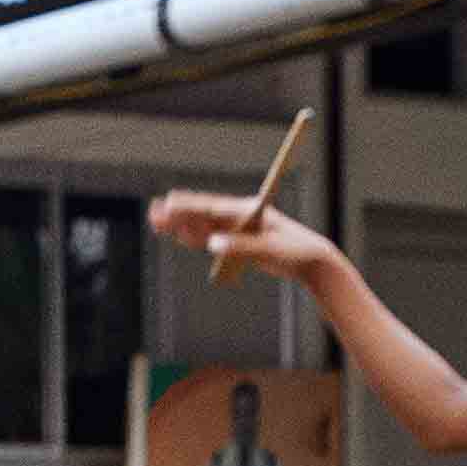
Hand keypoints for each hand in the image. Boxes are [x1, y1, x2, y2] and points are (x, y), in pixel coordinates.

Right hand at [151, 189, 328, 286]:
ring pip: (205, 225)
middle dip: (179, 213)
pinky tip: (179, 236)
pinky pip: (212, 238)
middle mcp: (242, 215)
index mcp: (250, 210)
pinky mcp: (240, 242)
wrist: (312, 261)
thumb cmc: (295, 251)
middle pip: (204, 213)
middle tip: (154, 211)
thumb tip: (212, 244)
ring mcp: (240, 228)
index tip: (171, 204)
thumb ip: (240, 247)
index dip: (191, 207)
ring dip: (182, 224)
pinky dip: (195, 238)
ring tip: (157, 221)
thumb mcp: (269, 250)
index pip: (215, 207)